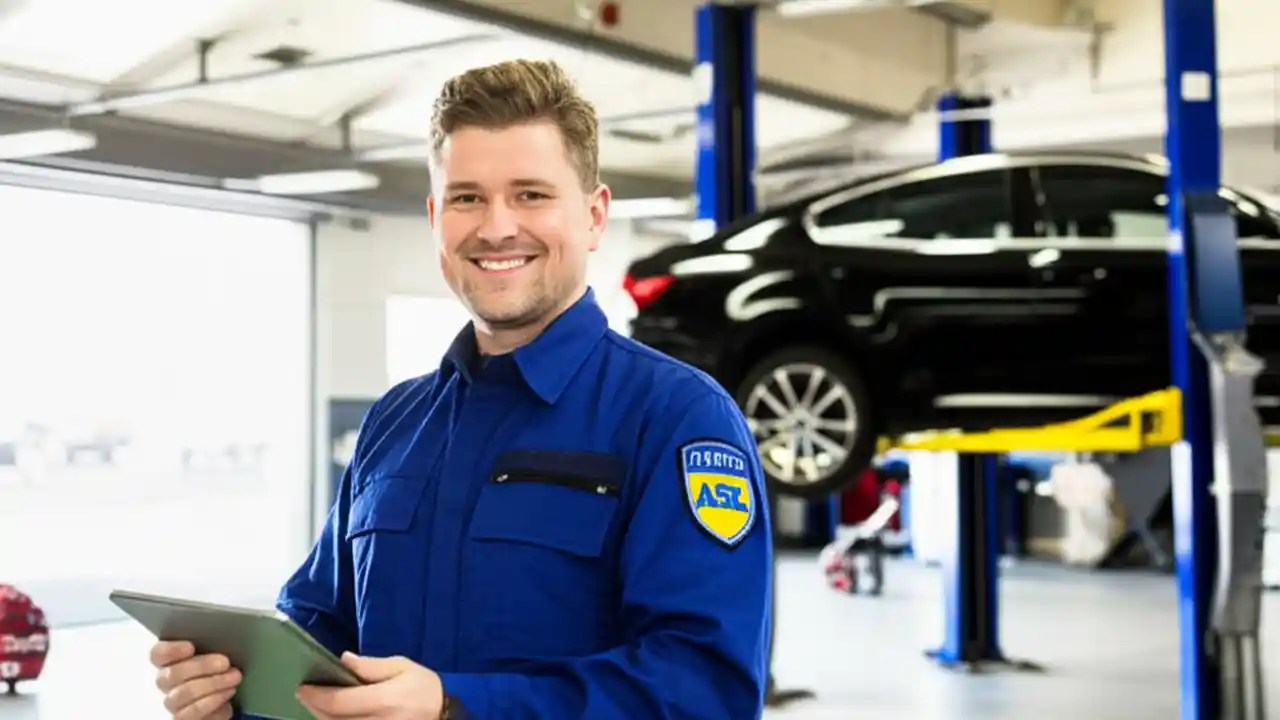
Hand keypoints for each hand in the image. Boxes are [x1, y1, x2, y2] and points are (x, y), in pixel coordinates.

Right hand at [150, 640, 242, 719]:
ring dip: (212, 684)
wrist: (233, 693)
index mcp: (171, 660)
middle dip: (201, 667)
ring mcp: (173, 703)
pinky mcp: (183, 718)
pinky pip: (190, 714)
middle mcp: (167, 682)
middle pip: (171, 674)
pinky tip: (228, 693)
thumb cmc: (222, 668)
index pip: (158, 654)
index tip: (190, 647)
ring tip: (234, 678)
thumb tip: (224, 633)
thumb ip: (213, 643)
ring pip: (182, 694)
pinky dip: (212, 702)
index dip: (171, 650)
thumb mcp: (219, 652)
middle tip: (225, 663)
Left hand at [297, 652, 444, 719]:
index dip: (317, 696)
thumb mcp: (402, 667)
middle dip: (315, 707)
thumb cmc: (423, 688)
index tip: (302, 687)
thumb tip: (343, 660)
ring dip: (324, 718)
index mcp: (384, 700)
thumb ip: (371, 666)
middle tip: (306, 694)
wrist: (445, 715)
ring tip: (317, 705)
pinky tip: (333, 716)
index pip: (339, 702)